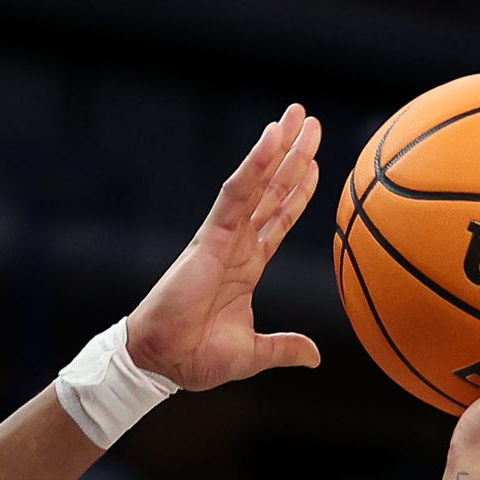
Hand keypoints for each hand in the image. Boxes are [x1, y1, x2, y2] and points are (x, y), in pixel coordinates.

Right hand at [124, 104, 322, 390]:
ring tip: (297, 116)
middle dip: (292, 156)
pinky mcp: (209, 237)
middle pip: (271, 190)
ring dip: (278, 148)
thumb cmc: (196, 358)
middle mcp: (236, 245)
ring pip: (257, 183)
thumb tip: (314, 356)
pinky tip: (271, 139)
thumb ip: (284, 348)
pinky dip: (254, 165)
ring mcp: (223, 237)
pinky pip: (235, 194)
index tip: (316, 164)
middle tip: (309, 121)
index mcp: (246, 266)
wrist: (163, 363)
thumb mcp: (253, 354)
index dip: (297, 193)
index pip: (278, 219)